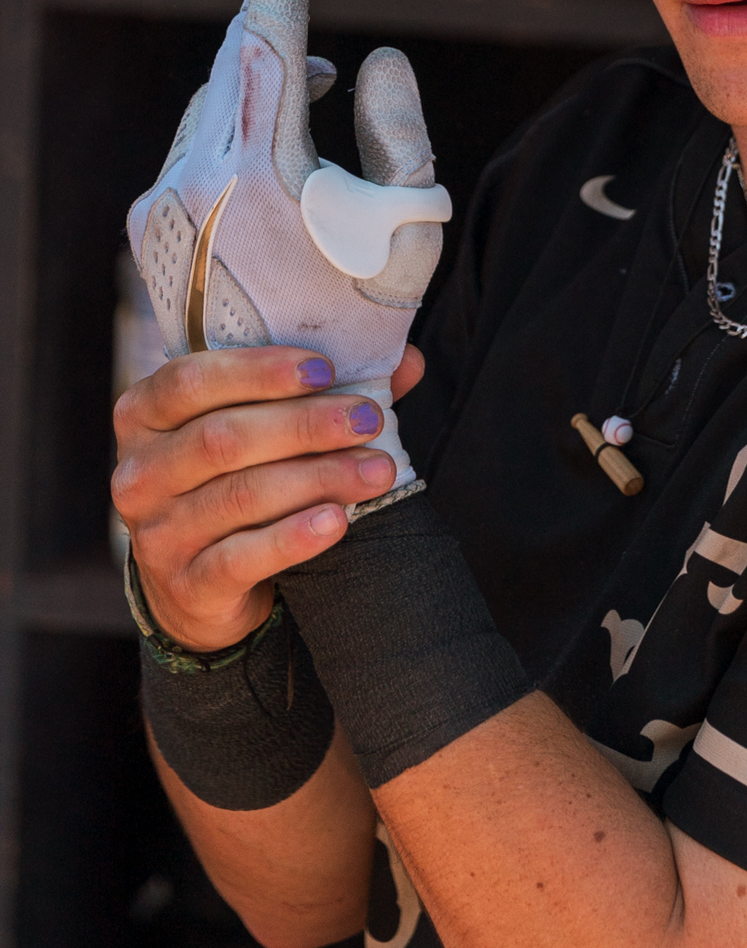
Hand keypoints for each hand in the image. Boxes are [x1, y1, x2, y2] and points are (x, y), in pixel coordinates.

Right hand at [112, 343, 424, 650]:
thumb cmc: (233, 484)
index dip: (260, 371)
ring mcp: (156, 532)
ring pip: (240, 496)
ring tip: (376, 470)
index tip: (326, 370)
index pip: (192, 380)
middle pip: (224, 438)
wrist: (197, 585)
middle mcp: (139, 471)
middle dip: (307, 425)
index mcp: (145, 415)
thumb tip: (406, 362)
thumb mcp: (256, 433)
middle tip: (368, 419)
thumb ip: (320, 394)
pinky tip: (337, 520)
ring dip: (318, 478)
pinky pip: (241, 558)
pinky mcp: (185, 584)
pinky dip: (293, 537)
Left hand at [126, 0, 450, 488]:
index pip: (266, 44)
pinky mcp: (152, 227)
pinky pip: (193, 146)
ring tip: (311, 86)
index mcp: (258, 174)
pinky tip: (275, 144)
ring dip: (258, 82)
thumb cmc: (364, 322)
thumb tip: (375, 62)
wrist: (287, 412)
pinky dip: (234, 124)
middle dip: (269, 26)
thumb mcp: (412, 228)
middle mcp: (193, 181)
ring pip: (209, 107)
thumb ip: (402, 135)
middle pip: (230, 68)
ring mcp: (162, 205)